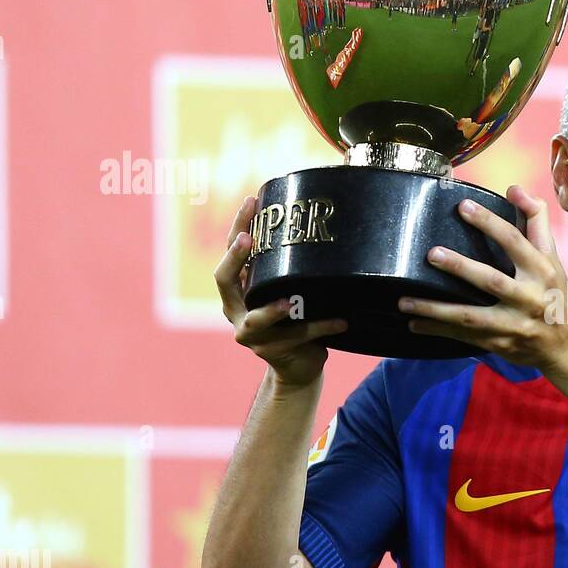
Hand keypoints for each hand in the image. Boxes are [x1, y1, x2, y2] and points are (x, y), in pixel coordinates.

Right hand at [214, 195, 346, 387]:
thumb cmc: (294, 319)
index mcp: (236, 291)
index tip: (251, 201)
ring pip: (258, 319)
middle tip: (249, 239)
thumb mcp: (286, 290)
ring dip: (273, 310)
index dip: (237, 227)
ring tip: (289, 302)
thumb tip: (317, 222)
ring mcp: (250, 334)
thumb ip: (288, 268)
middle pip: (225, 280)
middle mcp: (236, 311)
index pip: (230, 253)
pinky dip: (322, 327)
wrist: (298, 366)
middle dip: (235, 258)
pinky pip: (299, 336)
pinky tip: (342, 322)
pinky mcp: (271, 352)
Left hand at [397, 185, 567, 370]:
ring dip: (436, 309)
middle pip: (492, 280)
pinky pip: (464, 337)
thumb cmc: (555, 293)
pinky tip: (414, 324)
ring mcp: (513, 324)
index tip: (462, 206)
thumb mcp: (551, 256)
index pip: (514, 241)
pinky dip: (438, 330)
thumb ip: (535, 219)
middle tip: (431, 254)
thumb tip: (514, 188)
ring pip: (471, 317)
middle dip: (461, 268)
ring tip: (404, 301)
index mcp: (541, 270)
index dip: (489, 222)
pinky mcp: (500, 343)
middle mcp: (529, 297)